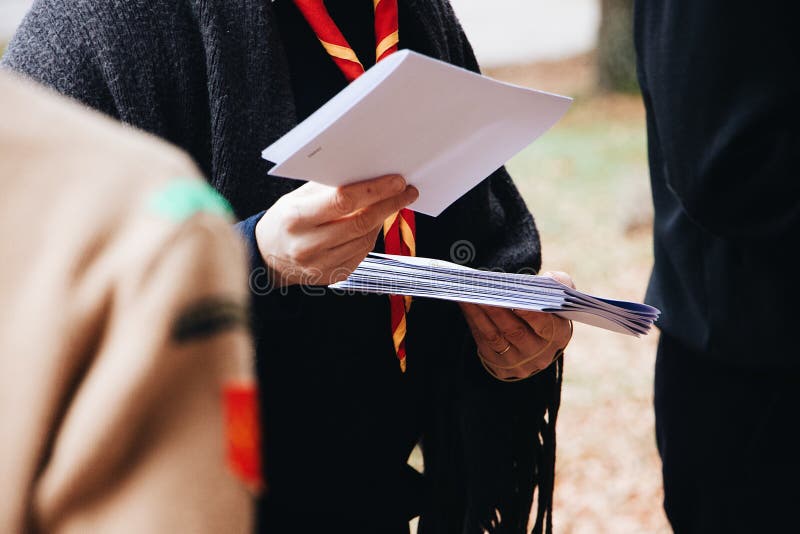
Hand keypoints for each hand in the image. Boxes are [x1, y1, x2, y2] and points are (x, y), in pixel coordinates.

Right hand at [255, 174, 417, 286]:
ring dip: (383, 219)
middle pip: (360, 222)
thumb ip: (328, 187)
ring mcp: (321, 265)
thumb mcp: (296, 198)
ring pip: (365, 239)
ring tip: (394, 203)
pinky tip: (375, 223)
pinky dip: (372, 235)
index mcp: (296, 218)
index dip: (374, 190)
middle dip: (389, 204)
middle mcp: (308, 245)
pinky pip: (362, 253)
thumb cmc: (285, 221)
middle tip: (406, 191)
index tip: (396, 181)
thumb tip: (366, 172)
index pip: (342, 201)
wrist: (268, 259)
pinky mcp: (333, 277)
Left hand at [460, 271, 574, 380]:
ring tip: (467, 294)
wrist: (537, 343)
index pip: (544, 324)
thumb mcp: (560, 298)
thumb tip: (548, 277)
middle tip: (482, 290)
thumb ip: (560, 284)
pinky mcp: (500, 366)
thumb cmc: (548, 312)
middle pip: (514, 331)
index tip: (514, 297)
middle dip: (496, 309)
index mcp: (558, 336)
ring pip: (495, 336)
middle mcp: (539, 354)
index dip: (529, 312)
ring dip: (479, 314)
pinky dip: (473, 321)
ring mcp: (518, 362)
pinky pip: (483, 341)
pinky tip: (465, 304)